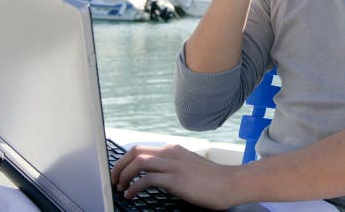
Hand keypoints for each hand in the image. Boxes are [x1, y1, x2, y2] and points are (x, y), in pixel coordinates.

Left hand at [110, 144, 237, 209]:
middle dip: (119, 165)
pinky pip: (146, 179)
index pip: (142, 148)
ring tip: (120, 187)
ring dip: (123, 175)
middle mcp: (171, 153)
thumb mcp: (190, 166)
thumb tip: (158, 175)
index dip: (126, 160)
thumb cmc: (213, 179)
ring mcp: (173, 165)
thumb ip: (174, 166)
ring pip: (138, 162)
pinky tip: (131, 195)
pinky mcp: (175, 179)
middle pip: (136, 151)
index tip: (120, 172)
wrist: (230, 183)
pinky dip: (134, 187)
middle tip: (114, 179)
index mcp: (174, 149)